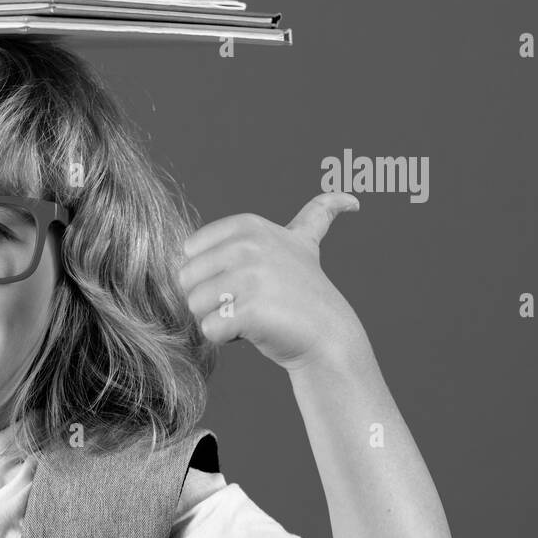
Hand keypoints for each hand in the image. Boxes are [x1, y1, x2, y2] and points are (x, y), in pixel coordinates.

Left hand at [179, 193, 366, 372]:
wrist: (328, 336)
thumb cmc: (303, 294)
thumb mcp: (305, 243)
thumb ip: (316, 214)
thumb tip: (350, 199)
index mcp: (247, 225)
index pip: (188, 251)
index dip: (209, 272)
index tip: (245, 278)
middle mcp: (248, 244)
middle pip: (186, 279)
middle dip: (210, 297)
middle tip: (247, 300)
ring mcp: (251, 276)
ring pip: (194, 305)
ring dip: (217, 317)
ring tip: (251, 314)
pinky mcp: (251, 310)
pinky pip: (209, 328)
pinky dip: (225, 337)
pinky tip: (254, 330)